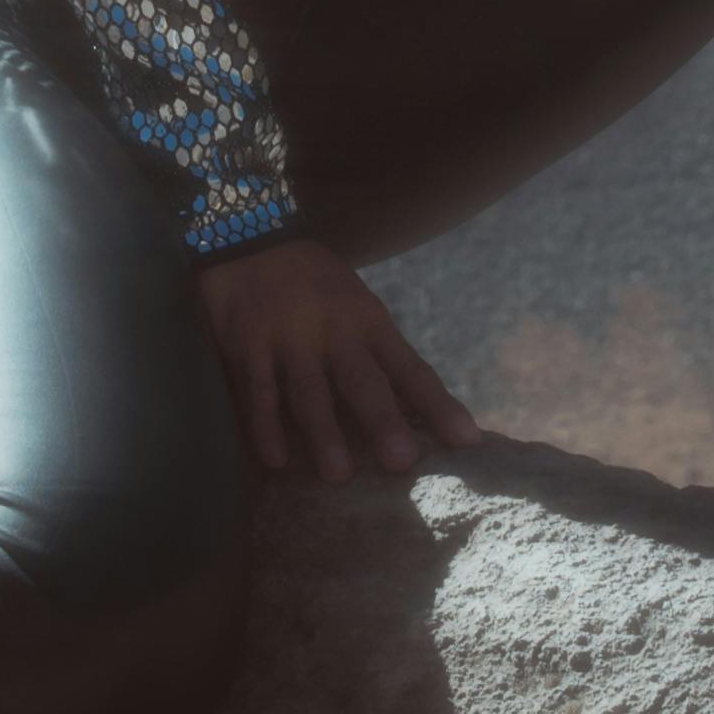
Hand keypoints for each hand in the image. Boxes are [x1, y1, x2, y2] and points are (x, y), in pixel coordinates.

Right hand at [198, 238, 483, 481]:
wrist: (251, 239)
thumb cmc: (316, 285)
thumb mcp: (357, 307)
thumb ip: (381, 357)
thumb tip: (419, 416)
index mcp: (368, 322)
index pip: (410, 369)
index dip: (438, 405)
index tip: (466, 440)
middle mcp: (333, 331)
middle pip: (361, 381)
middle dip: (381, 420)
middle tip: (401, 461)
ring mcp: (288, 339)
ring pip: (309, 392)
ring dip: (324, 433)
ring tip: (338, 475)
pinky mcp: (247, 347)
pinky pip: (258, 391)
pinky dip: (265, 426)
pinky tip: (276, 460)